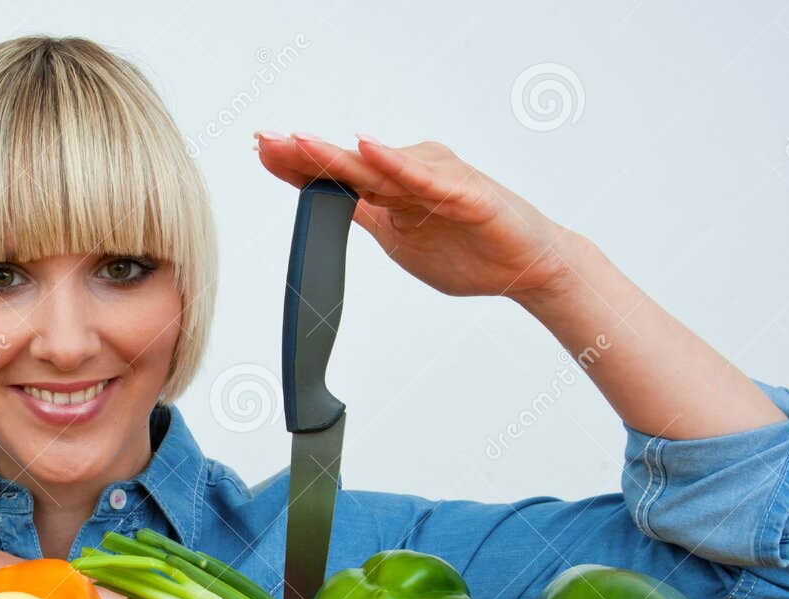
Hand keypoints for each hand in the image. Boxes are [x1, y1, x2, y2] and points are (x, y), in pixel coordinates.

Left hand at [255, 132, 577, 304]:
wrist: (527, 270)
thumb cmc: (469, 251)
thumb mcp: (397, 239)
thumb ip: (363, 216)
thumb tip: (319, 205)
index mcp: (392, 190)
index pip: (338, 174)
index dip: (298, 163)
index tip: (261, 150)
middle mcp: (411, 175)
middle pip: (350, 164)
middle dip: (304, 152)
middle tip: (265, 140)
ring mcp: (438, 181)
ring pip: (379, 167)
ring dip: (337, 154)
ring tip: (298, 142)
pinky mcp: (466, 194)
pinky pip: (425, 178)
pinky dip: (395, 163)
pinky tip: (368, 148)